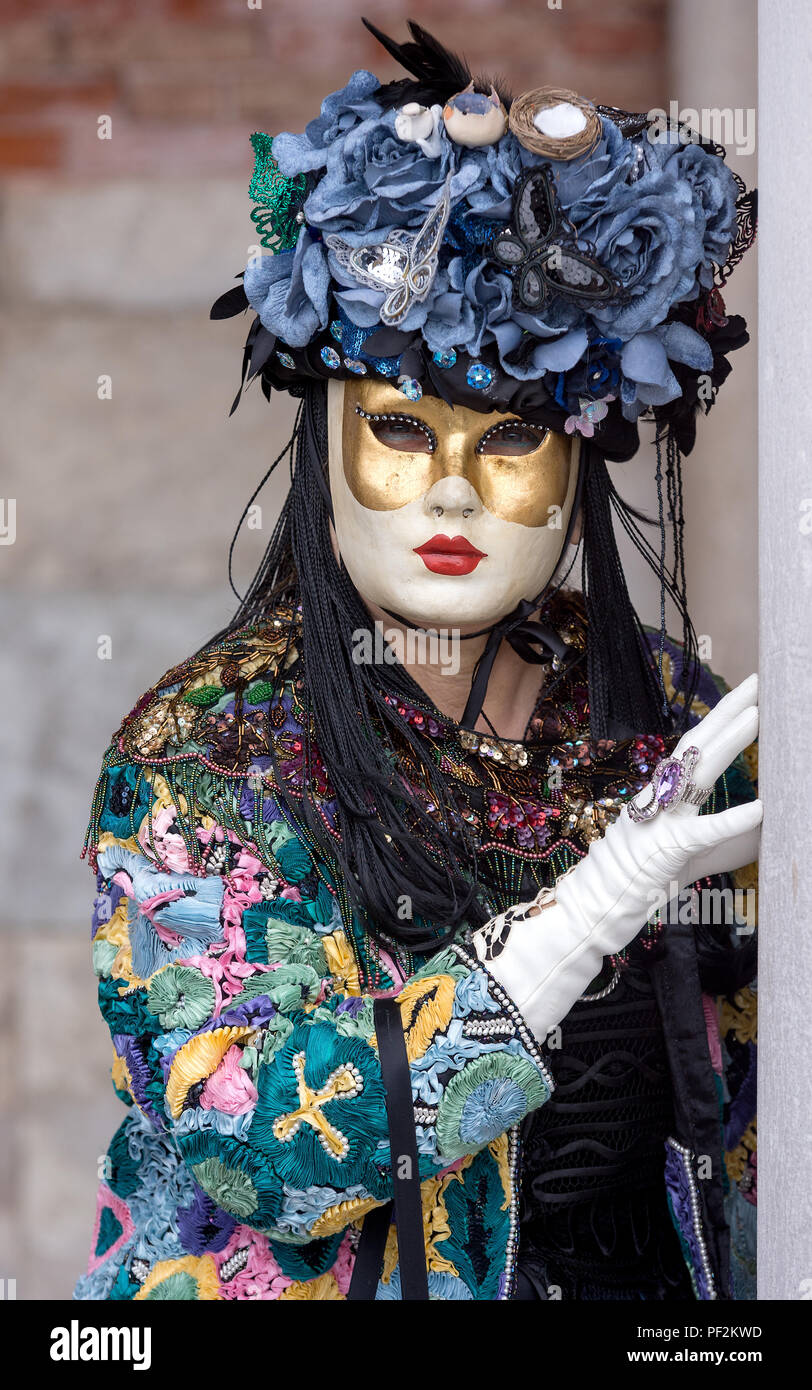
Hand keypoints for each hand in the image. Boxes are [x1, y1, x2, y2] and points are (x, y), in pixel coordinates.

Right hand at [472, 674, 761, 1039]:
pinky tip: (760, 809)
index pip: (700, 745)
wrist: (596, 910)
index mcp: (667, 793)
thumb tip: (776, 817)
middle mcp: (661, 797)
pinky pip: (702, 833)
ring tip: (760, 717)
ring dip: (729, 743)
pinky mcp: (665, 850)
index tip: (754, 689)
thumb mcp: (699, 853)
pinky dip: (730, 820)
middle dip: (730, 710)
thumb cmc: (649, 880)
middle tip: (762, 680)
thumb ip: (735, 834)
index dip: (726, 716)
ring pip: (696, 773)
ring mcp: (660, 820)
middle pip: (698, 744)